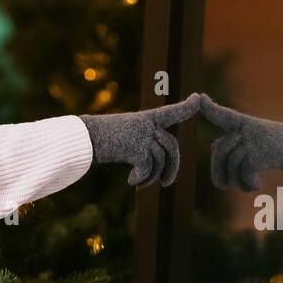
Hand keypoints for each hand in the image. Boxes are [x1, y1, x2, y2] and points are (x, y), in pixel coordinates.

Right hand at [80, 92, 199, 187]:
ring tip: (140, 183)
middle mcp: (147, 124)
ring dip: (152, 177)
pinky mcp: (136, 147)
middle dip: (172, 168)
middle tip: (167, 183)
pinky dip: (141, 178)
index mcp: (146, 118)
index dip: (187, 107)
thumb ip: (146, 144)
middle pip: (172, 146)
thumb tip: (161, 168)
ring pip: (160, 160)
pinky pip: (148, 168)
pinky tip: (131, 182)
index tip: (198, 98)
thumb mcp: (127, 136)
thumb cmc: (102, 139)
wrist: (84, 139)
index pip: (171, 112)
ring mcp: (142, 135)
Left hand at [199, 93, 282, 191]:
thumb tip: (213, 145)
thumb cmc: (281, 146)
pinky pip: (244, 172)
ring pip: (231, 165)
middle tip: (223, 186)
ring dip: (238, 181)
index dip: (209, 108)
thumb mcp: (256, 139)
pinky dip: (249, 183)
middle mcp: (245, 129)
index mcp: (244, 123)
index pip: (223, 114)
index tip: (199, 98)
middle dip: (218, 171)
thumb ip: (234, 140)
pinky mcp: (258, 153)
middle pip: (219, 150)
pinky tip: (257, 186)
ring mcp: (251, 140)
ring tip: (249, 185)